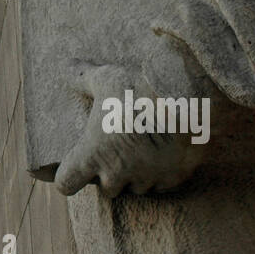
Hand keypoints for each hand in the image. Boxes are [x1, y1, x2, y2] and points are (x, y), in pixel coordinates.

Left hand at [54, 60, 205, 196]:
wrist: (188, 101)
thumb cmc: (140, 89)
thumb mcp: (107, 78)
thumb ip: (83, 77)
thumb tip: (67, 65)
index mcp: (94, 154)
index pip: (66, 183)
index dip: (67, 177)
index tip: (73, 167)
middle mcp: (117, 173)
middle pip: (105, 187)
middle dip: (108, 173)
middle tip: (115, 148)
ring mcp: (146, 178)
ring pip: (134, 187)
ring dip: (134, 174)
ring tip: (141, 147)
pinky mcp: (171, 179)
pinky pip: (160, 184)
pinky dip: (159, 173)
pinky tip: (162, 152)